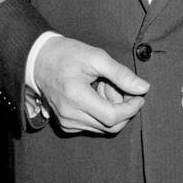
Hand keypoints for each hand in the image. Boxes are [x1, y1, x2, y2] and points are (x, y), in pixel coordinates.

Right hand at [34, 36, 149, 133]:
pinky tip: (94, 94)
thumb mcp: (96, 57)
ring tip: (102, 86)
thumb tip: (143, 88)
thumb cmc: (66, 55)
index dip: (131, 108)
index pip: (113, 117)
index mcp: (76, 98)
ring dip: (111, 109)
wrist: (39, 60)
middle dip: (122, 107)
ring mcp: (67, 123)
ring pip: (104, 127)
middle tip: (116, 86)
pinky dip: (101, 113)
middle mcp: (70, 116)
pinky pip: (94, 126)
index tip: (139, 95)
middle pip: (111, 125)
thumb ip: (121, 74)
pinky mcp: (66, 125)